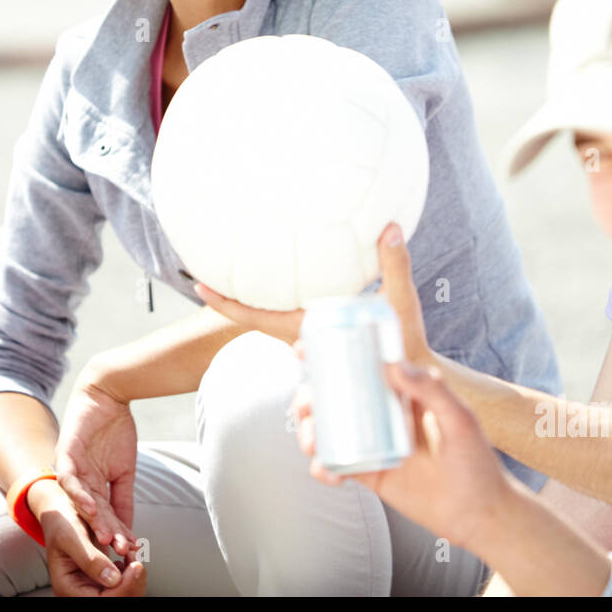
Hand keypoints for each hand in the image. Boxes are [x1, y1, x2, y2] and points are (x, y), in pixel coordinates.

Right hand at [29, 479, 146, 596]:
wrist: (63, 514)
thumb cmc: (62, 523)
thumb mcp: (71, 536)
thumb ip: (91, 559)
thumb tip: (113, 579)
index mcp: (68, 587)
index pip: (101, 600)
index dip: (122, 586)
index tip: (135, 565)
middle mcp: (81, 590)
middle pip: (116, 598)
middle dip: (131, 581)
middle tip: (137, 561)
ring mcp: (93, 585)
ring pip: (124, 592)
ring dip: (133, 575)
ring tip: (131, 555)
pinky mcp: (103, 578)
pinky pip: (124, 582)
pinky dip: (131, 570)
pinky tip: (127, 556)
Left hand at [55, 379, 139, 559]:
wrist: (109, 393)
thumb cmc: (115, 429)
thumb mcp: (125, 470)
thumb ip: (124, 497)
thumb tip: (130, 525)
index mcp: (92, 487)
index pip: (106, 515)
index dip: (119, 532)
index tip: (132, 548)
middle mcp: (78, 482)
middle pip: (92, 514)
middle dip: (106, 532)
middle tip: (119, 550)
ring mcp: (70, 469)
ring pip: (79, 502)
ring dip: (92, 520)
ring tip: (105, 536)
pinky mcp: (65, 454)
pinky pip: (68, 479)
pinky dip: (79, 495)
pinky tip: (92, 508)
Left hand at [194, 221, 434, 353]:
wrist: (412, 384)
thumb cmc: (405, 344)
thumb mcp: (400, 303)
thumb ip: (394, 264)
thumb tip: (391, 227)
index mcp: (307, 329)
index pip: (256, 318)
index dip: (226, 304)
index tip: (199, 286)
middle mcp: (300, 339)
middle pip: (254, 320)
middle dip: (229, 303)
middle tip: (202, 276)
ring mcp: (306, 343)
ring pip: (267, 324)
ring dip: (247, 305)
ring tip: (226, 277)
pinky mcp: (317, 344)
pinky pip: (283, 323)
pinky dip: (269, 306)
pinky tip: (272, 288)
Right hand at [291, 360, 514, 554]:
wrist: (480, 515)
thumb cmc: (477, 462)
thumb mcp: (460, 419)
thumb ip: (432, 391)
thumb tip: (392, 364)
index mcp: (401, 393)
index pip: (361, 366)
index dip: (330, 355)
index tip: (303, 349)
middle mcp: (383, 415)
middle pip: (334, 398)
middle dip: (308, 397)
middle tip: (303, 404)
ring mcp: (374, 444)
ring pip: (329, 431)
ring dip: (310, 432)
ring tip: (311, 441)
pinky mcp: (371, 475)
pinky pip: (338, 466)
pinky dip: (324, 468)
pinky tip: (326, 471)